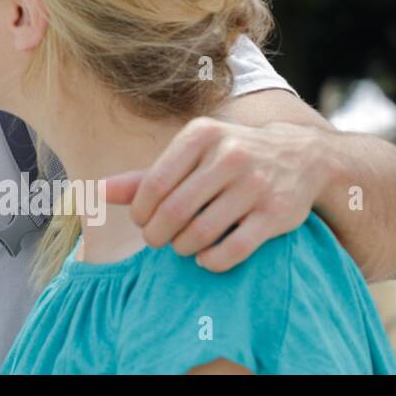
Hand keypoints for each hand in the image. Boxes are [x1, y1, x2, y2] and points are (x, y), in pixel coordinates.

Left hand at [102, 117, 326, 271]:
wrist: (301, 156)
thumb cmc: (228, 157)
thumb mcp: (188, 155)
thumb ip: (143, 176)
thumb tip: (95, 192)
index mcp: (201, 134)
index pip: (153, 185)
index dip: (140, 212)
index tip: (142, 221)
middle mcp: (230, 155)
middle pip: (174, 211)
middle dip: (158, 234)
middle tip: (158, 240)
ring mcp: (256, 184)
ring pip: (201, 232)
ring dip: (183, 248)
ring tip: (181, 246)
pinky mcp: (278, 213)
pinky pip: (234, 249)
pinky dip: (212, 260)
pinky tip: (206, 257)